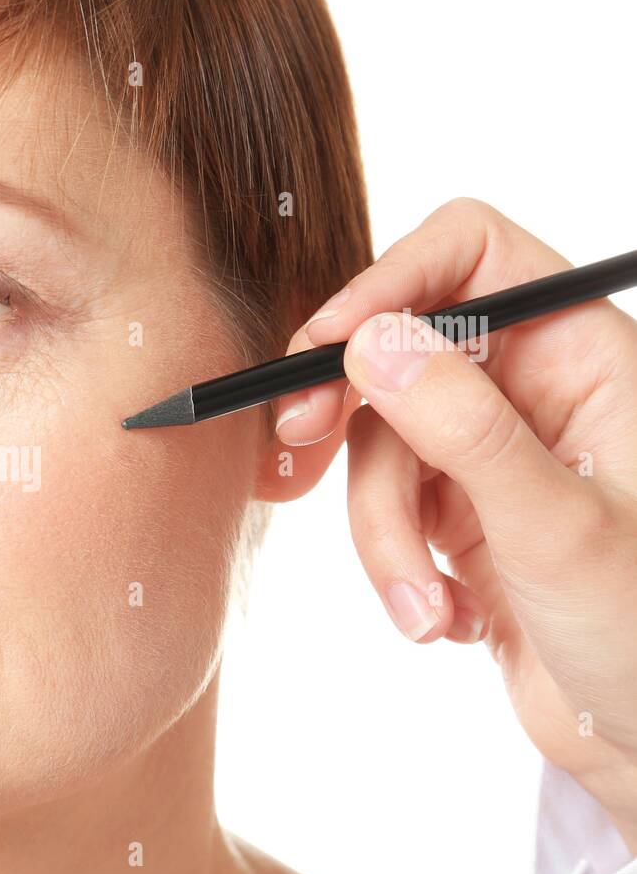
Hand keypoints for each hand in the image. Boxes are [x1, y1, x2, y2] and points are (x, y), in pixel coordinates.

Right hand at [273, 198, 636, 852]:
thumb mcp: (558, 526)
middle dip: (346, 413)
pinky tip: (441, 619)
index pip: (470, 254)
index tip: (328, 346)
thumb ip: (465, 427)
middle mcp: (530, 388)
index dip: (391, 281)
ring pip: (379, 446)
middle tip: (293, 449)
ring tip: (424, 608)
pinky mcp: (455, 511)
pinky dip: (393, 565)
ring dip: (381, 534)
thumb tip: (373, 342)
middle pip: (396, 352)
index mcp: (580, 354)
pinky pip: (383, 508)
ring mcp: (488, 451)